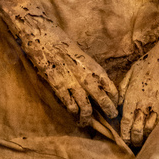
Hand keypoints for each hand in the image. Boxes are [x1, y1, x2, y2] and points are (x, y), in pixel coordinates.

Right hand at [9, 3, 118, 125]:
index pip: (111, 88)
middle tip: (110, 119)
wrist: (42, 36)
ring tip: (88, 122)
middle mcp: (86, 77)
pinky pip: (70, 105)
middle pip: (103, 100)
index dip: (115, 99)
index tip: (115, 104)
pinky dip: (73, 112)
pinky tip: (74, 114)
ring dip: (88, 118)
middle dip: (108, 111)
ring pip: (86, 108)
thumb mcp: (81, 55)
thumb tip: (95, 84)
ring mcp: (73, 83)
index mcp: (94, 67)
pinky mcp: (58, 87)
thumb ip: (89, 70)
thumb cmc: (62, 43)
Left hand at [120, 37, 158, 146]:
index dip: (124, 135)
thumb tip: (117, 105)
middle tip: (135, 145)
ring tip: (147, 143)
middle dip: (135, 140)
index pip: (126, 122)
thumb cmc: (153, 60)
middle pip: (139, 130)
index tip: (124, 141)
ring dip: (148, 139)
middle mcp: (146, 103)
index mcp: (133, 95)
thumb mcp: (132, 71)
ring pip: (153, 130)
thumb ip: (123, 89)